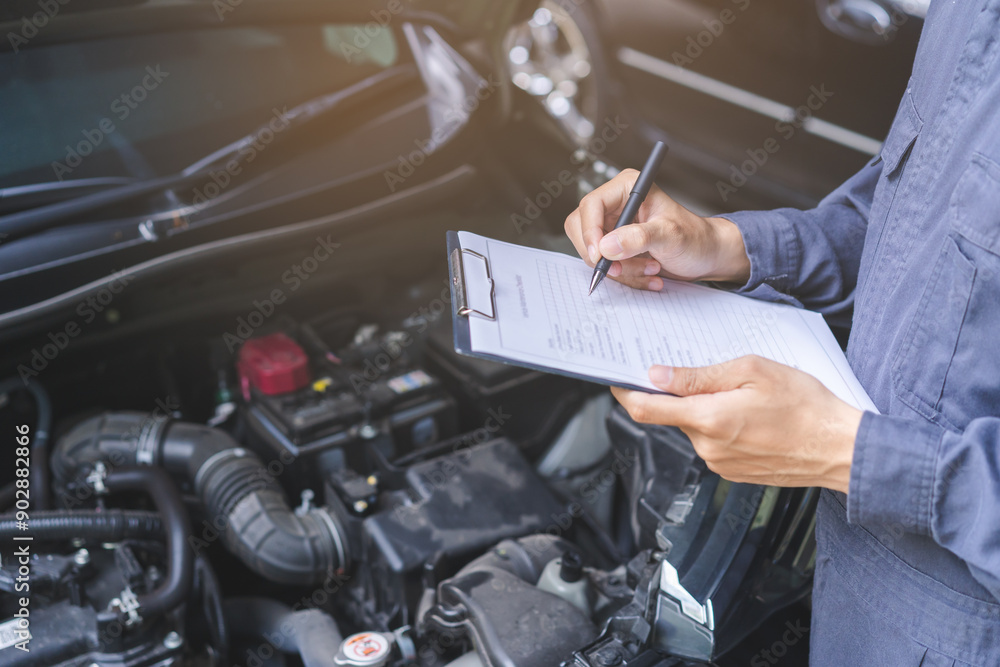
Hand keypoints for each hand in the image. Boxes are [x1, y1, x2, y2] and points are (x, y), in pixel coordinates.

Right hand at [563, 168, 750, 289]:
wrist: (706, 256)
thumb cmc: (695, 238)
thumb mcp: (670, 235)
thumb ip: (638, 238)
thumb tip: (606, 245)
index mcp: (628, 188)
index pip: (591, 205)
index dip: (590, 231)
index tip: (599, 254)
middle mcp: (617, 204)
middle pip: (583, 228)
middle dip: (602, 255)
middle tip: (620, 269)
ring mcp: (614, 226)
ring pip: (592, 250)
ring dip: (619, 269)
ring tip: (649, 269)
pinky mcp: (616, 246)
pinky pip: (604, 264)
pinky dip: (624, 276)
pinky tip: (648, 274)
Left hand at [611, 355, 863, 491]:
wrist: (839, 449)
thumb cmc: (805, 405)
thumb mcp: (751, 372)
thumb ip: (699, 376)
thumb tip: (658, 376)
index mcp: (708, 419)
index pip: (645, 410)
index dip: (625, 392)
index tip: (616, 378)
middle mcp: (707, 446)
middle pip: (673, 416)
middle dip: (681, 395)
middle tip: (708, 374)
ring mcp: (719, 463)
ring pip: (696, 428)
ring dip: (707, 410)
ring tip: (744, 396)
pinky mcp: (732, 472)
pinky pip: (714, 443)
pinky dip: (722, 426)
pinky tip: (751, 416)